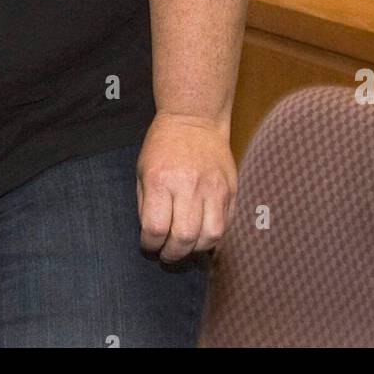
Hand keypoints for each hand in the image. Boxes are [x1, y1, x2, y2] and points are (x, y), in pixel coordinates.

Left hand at [136, 112, 236, 262]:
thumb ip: (146, 205)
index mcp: (161, 180)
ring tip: (187, 247)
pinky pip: (226, 224)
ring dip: (196, 250)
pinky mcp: (230, 189)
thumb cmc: (162, 146)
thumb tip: (153, 236)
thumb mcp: (143, 172)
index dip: (150, 245)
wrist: (194, 118)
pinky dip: (214, 237)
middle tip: (167, 255)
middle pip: (184, 237)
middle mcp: (189, 185)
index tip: (149, 245)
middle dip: (173, 254)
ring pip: (210, 236)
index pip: (155, 229)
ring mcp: (213, 188)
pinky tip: (202, 236)